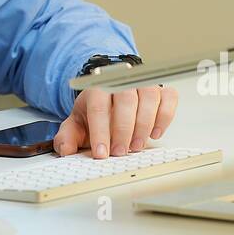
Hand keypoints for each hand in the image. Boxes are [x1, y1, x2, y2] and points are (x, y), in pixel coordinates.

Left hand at [53, 84, 177, 158]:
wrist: (110, 90)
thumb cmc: (96, 110)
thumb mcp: (77, 122)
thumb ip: (68, 135)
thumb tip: (65, 148)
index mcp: (97, 87)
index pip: (98, 106)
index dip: (100, 131)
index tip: (101, 153)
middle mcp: (122, 81)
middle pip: (125, 99)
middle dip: (123, 129)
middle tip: (120, 152)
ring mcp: (143, 84)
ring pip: (149, 97)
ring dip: (144, 124)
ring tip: (136, 146)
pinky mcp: (160, 90)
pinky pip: (169, 98)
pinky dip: (165, 117)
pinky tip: (155, 133)